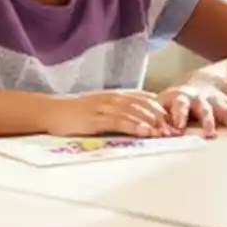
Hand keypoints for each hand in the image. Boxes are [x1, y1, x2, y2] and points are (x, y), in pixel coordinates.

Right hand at [43, 90, 176, 137]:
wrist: (51, 111)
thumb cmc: (76, 113)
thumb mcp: (100, 108)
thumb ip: (118, 110)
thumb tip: (138, 118)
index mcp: (115, 95)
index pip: (145, 98)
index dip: (161, 108)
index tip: (174, 119)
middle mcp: (113, 98)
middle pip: (144, 104)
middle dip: (161, 116)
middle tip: (174, 129)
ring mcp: (104, 107)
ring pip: (134, 111)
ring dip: (152, 121)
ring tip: (165, 131)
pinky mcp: (95, 118)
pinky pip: (119, 121)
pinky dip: (134, 125)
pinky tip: (145, 131)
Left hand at [158, 81, 226, 138]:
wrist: (198, 83)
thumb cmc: (174, 100)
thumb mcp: (161, 105)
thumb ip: (155, 120)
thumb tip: (143, 135)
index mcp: (181, 98)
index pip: (179, 106)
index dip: (178, 116)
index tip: (176, 129)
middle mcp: (199, 98)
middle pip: (204, 109)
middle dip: (208, 121)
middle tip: (210, 134)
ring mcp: (215, 101)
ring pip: (224, 109)